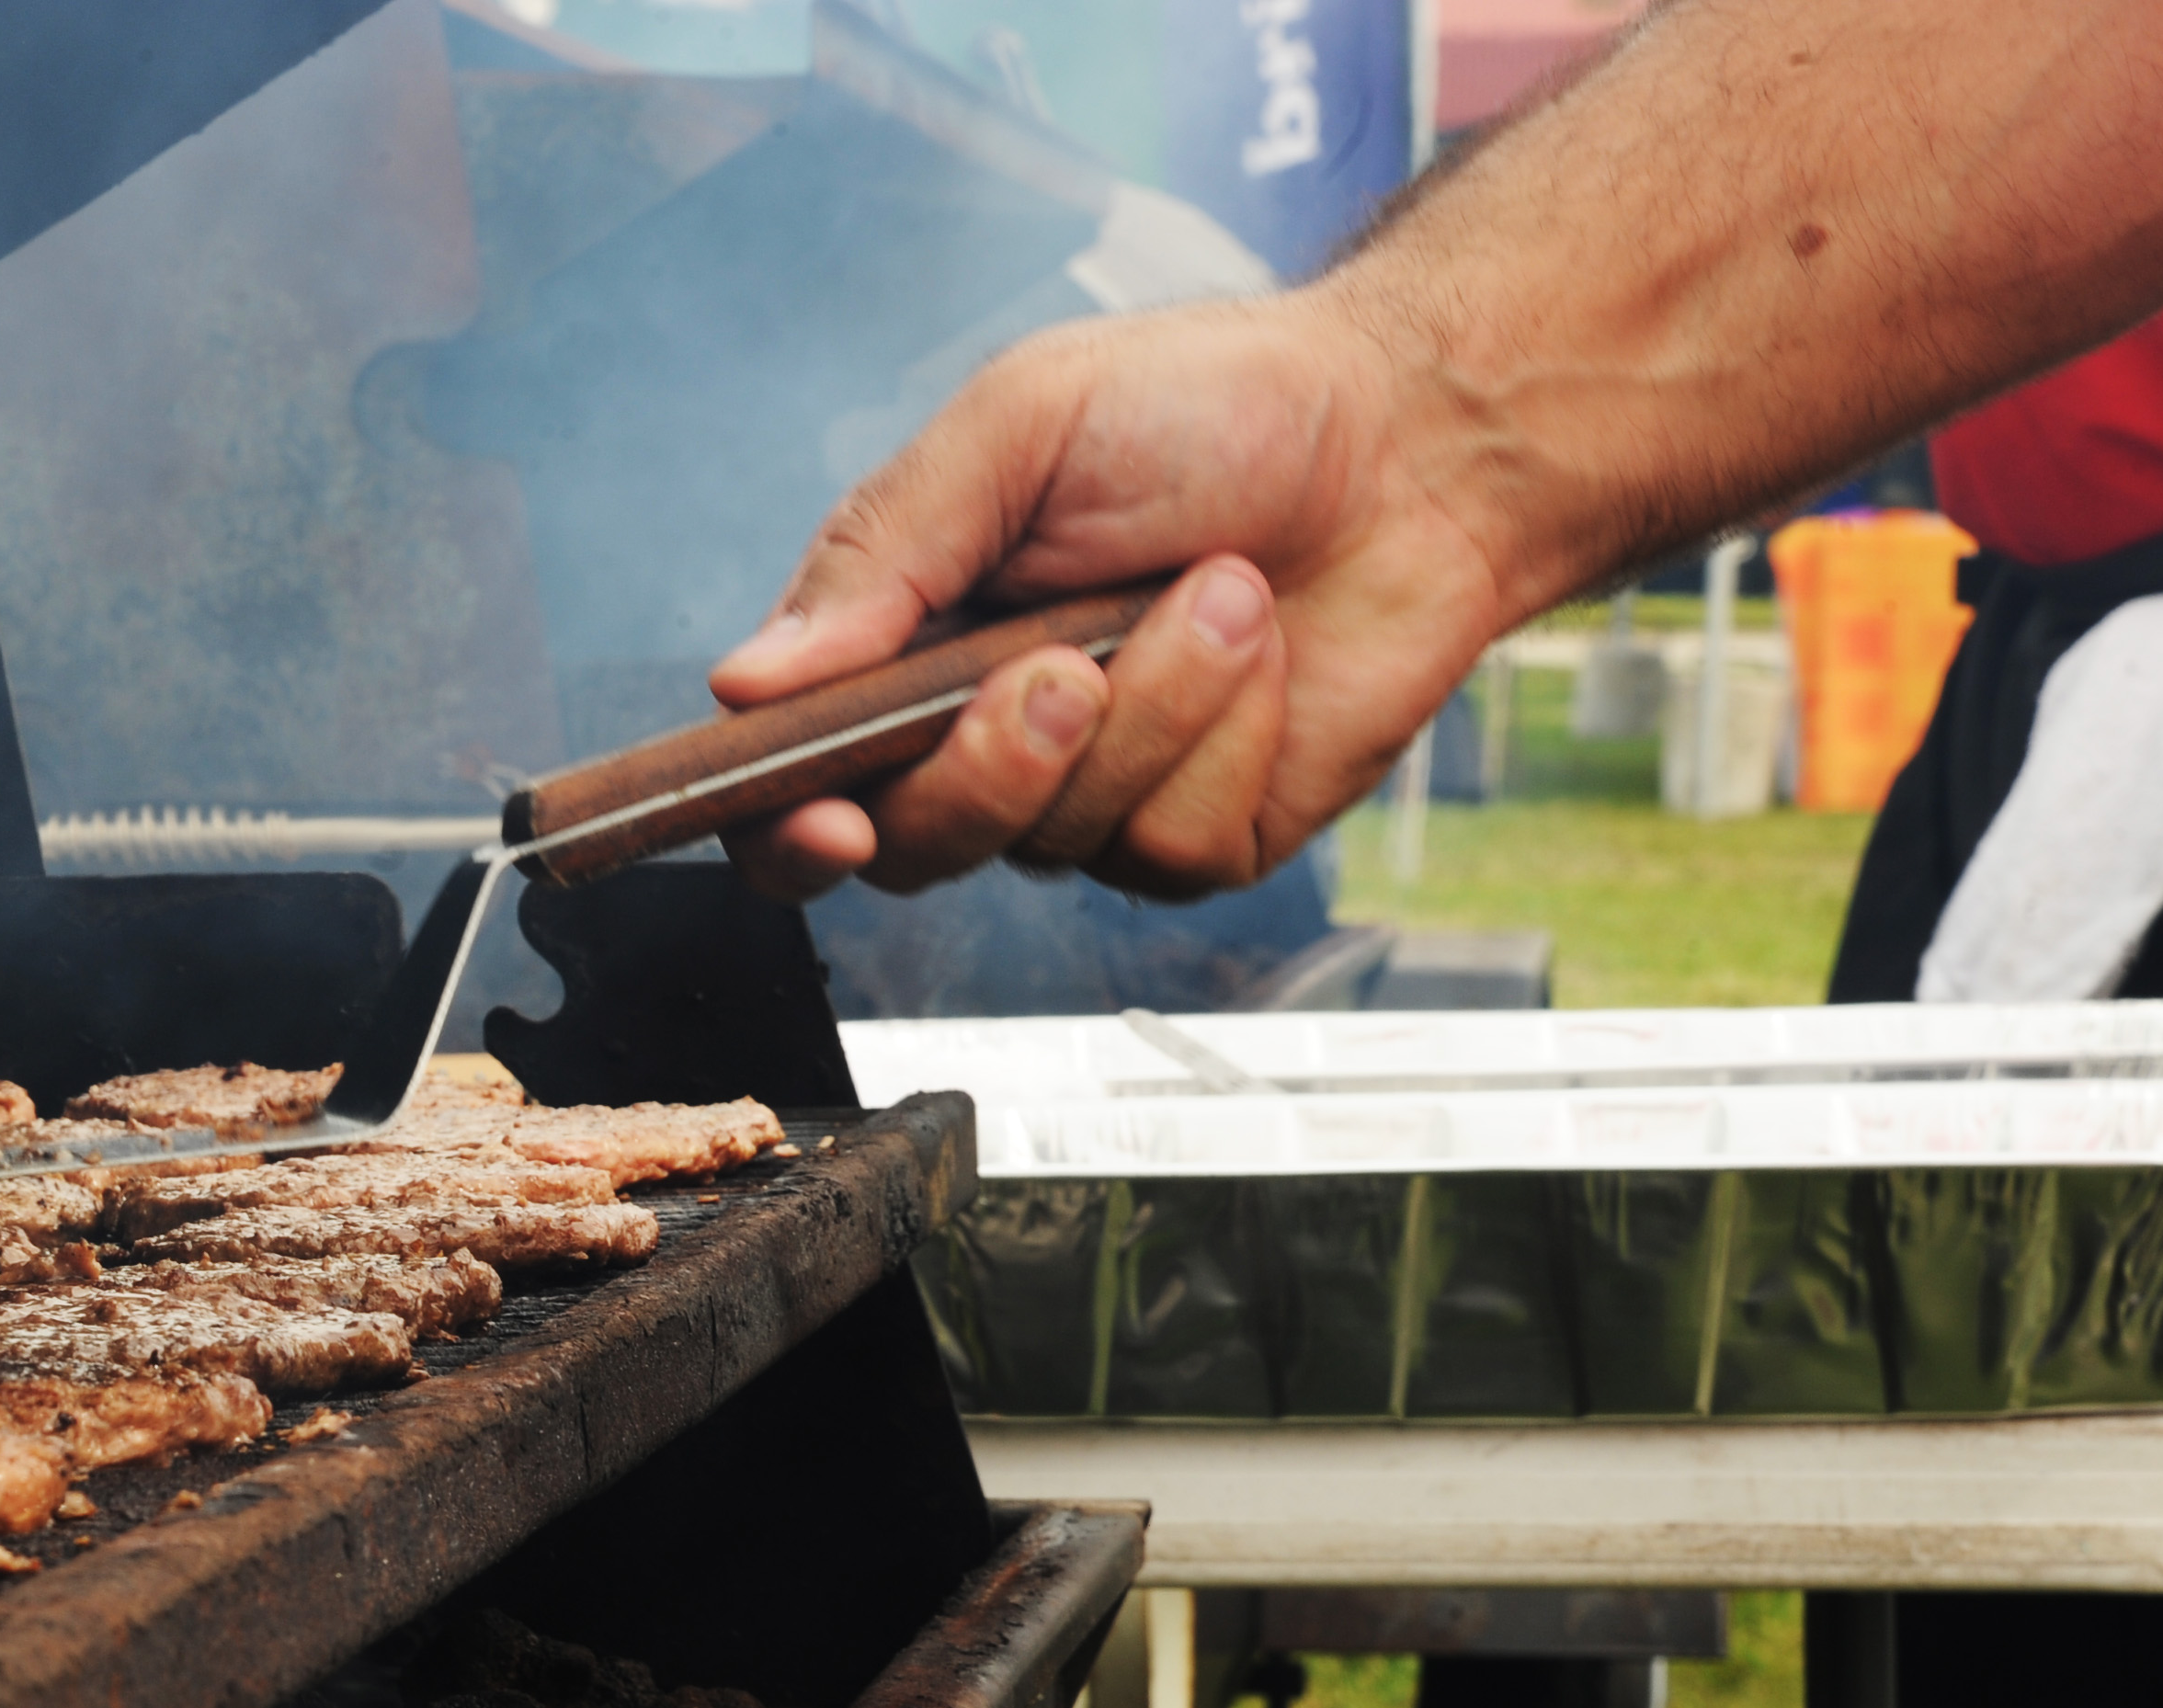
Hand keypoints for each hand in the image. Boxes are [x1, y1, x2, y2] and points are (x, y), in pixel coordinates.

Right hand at [709, 289, 1514, 900]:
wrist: (1414, 437)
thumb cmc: (1212, 405)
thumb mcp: (1016, 428)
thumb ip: (879, 553)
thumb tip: (747, 680)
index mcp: (905, 640)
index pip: (791, 781)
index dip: (785, 827)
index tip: (827, 821)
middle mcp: (983, 736)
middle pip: (913, 844)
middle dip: (988, 766)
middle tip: (1060, 668)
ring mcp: (1091, 799)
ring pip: (1048, 842)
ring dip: (1143, 711)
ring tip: (1217, 593)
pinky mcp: (1196, 838)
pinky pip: (1163, 848)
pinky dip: (1221, 738)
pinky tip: (1262, 655)